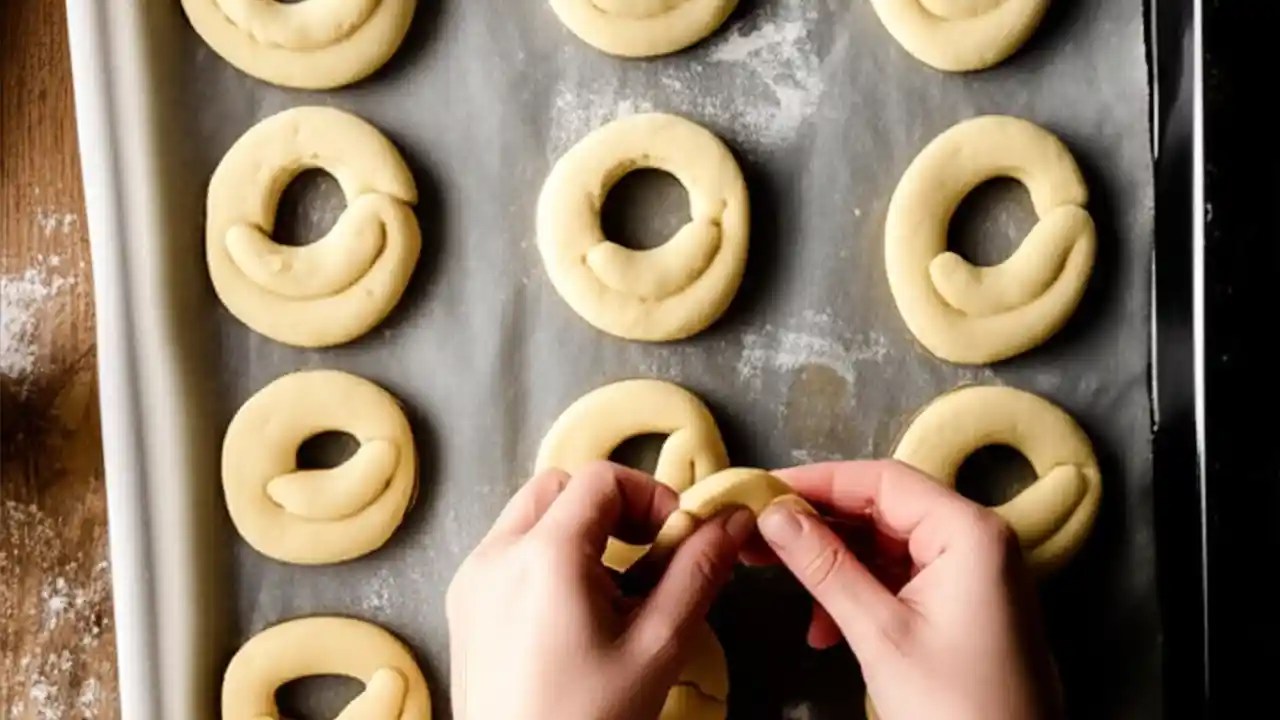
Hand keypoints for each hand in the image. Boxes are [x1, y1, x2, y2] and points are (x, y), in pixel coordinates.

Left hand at [446, 461, 755, 719]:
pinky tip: (574, 615)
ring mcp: (471, 580)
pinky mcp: (463, 608)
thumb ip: (697, 571)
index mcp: (544, 555)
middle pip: (560, 486)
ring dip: (579, 531)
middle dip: (611, 508)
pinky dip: (547, 559)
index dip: (651, 496)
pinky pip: (508, 553)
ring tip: (613, 594)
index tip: (677, 539)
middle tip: (647, 557)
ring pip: (530, 516)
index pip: (602, 478)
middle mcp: (496, 554)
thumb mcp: (658, 647)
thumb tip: (732, 519)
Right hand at [757, 461, 1060, 719]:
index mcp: (968, 531)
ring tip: (783, 582)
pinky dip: (862, 593)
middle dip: (820, 524)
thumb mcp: (879, 633)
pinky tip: (825, 627)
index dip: (817, 480)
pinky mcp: (965, 605)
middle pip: (884, 507)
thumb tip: (772, 514)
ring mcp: (974, 573)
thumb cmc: (953, 705)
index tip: (760, 490)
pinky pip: (903, 577)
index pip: (882, 479)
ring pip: (888, 544)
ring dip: (836, 565)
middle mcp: (977, 539)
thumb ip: (825, 567)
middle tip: (759, 535)